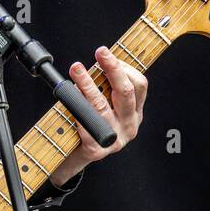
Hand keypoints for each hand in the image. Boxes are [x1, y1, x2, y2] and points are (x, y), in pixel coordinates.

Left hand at [49, 45, 147, 186]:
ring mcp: (114, 138)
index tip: (105, 53)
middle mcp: (129, 125)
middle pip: (126, 92)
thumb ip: (105, 88)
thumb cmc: (89, 126)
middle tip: (100, 53)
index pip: (139, 85)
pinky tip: (70, 98)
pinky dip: (77, 109)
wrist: (74, 157)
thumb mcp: (103, 105)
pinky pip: (86, 124)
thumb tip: (100, 59)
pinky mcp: (97, 149)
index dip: (123, 66)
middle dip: (112, 69)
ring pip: (102, 106)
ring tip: (76, 70)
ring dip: (88, 84)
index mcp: (134, 112)